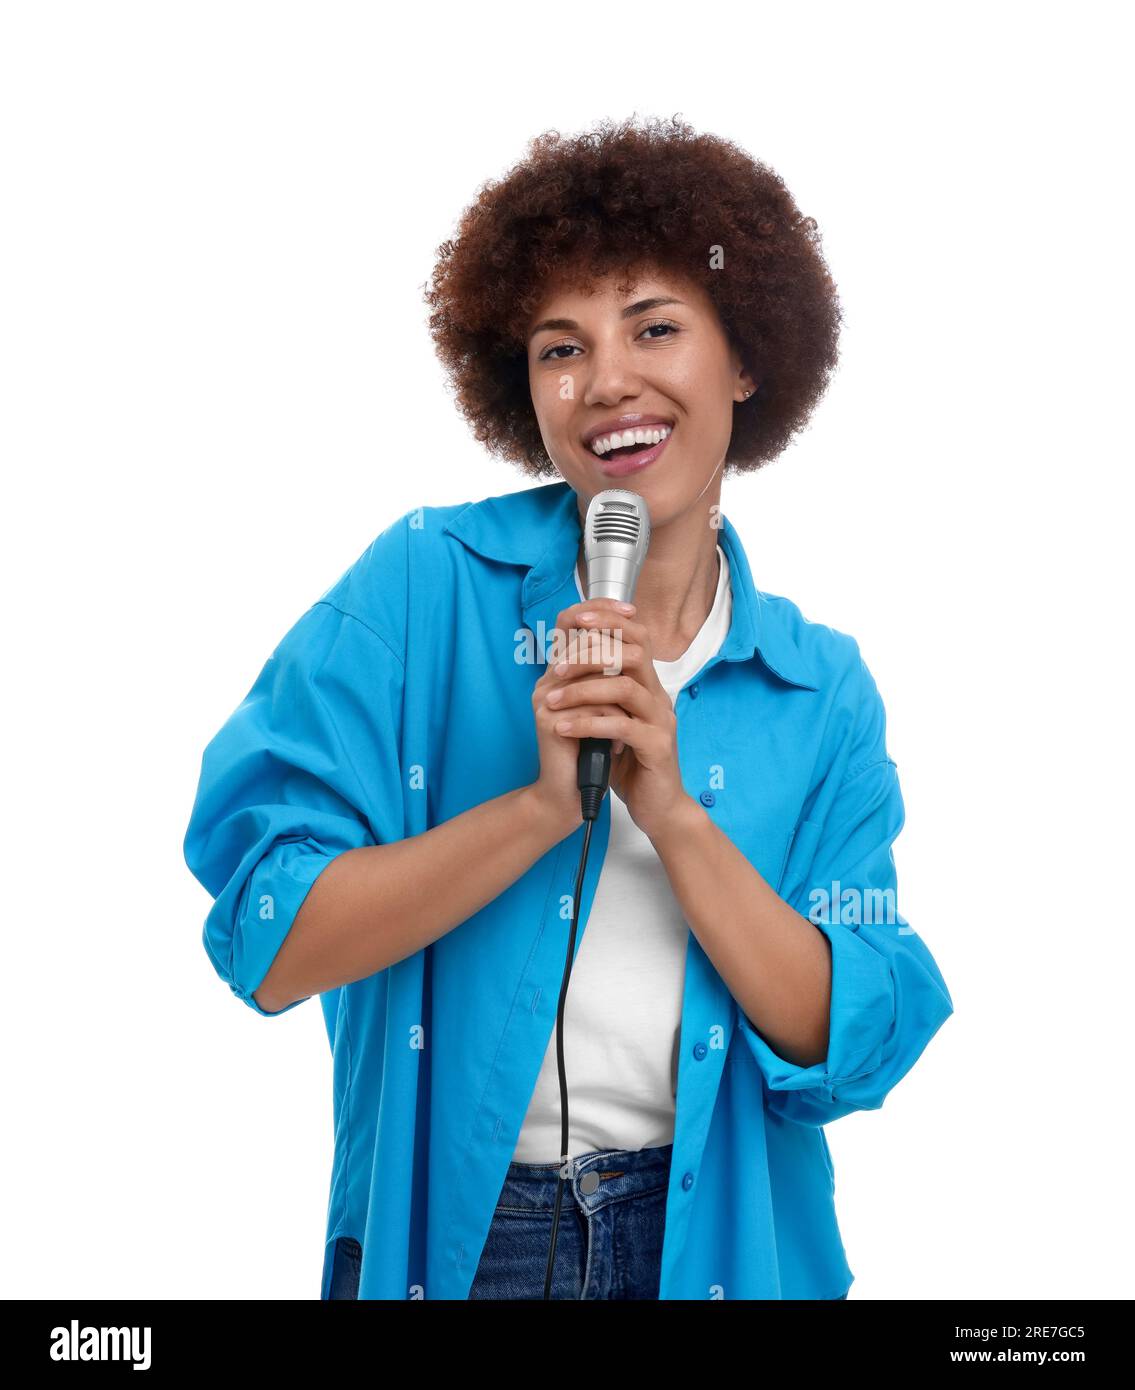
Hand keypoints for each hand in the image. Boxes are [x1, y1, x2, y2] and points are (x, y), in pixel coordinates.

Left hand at [531, 597, 691, 842]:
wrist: (657, 808)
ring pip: (624, 688)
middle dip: (591, 652)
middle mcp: (658, 697)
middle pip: (633, 652)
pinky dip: (587, 724)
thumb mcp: (611, 719)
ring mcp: (660, 721)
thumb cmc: (630, 763)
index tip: (576, 618)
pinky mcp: (657, 747)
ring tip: (550, 701)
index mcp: (648, 685)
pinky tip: (562, 728)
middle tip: (556, 666)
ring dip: (583, 690)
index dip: (609, 620)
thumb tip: (566, 657)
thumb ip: (598, 689)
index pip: (637, 636)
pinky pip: (621, 727)